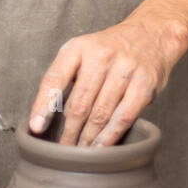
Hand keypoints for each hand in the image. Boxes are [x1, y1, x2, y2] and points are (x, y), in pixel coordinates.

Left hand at [27, 14, 187, 147]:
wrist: (151, 34)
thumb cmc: (110, 50)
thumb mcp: (83, 51)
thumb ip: (66, 77)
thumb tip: (45, 114)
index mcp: (79, 47)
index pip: (55, 79)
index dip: (43, 106)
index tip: (36, 128)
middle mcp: (101, 56)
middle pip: (78, 104)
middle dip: (68, 132)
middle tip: (62, 150)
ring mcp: (124, 69)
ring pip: (100, 114)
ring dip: (87, 139)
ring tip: (79, 153)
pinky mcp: (144, 85)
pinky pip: (122, 117)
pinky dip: (109, 137)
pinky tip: (101, 147)